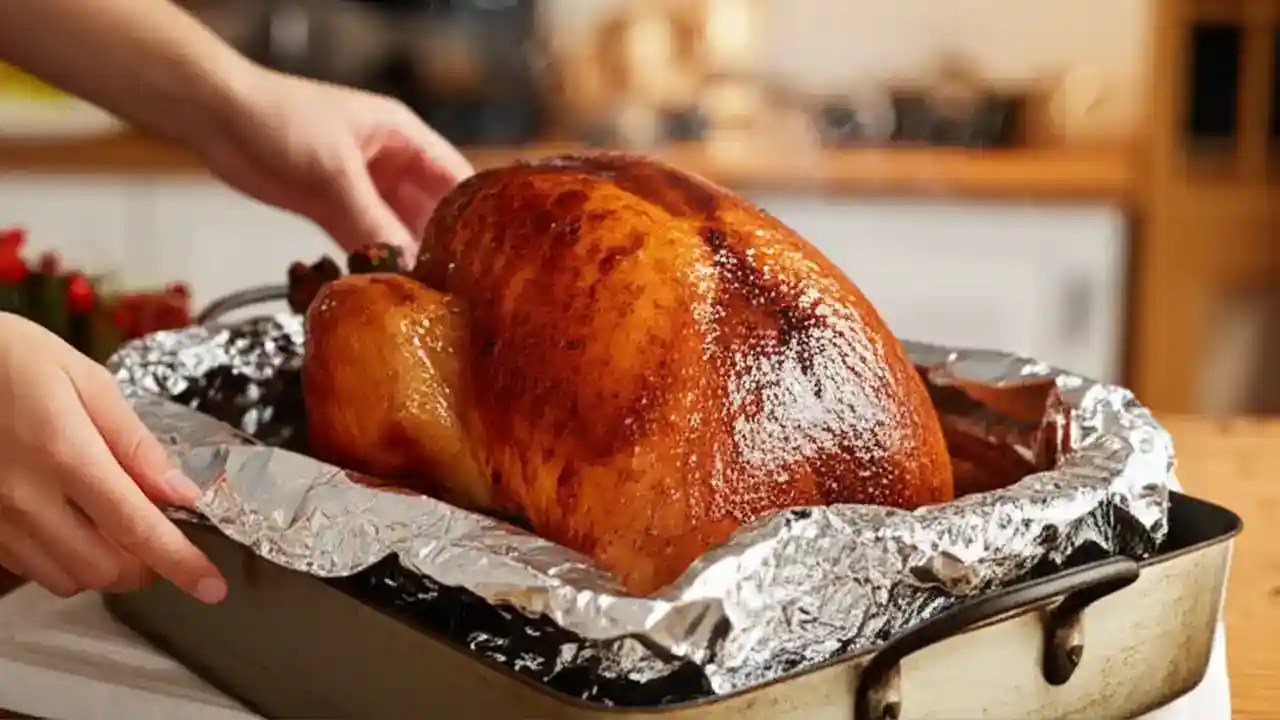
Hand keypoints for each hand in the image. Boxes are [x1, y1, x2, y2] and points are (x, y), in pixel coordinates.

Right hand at [0, 313, 225, 601]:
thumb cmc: (14, 360)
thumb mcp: (88, 381)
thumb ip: (137, 443)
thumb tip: (182, 493)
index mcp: (65, 454)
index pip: (137, 528)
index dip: (181, 563)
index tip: (212, 586)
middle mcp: (26, 498)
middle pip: (104, 570)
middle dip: (146, 565)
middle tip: (160, 534)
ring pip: (67, 579)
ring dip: (105, 565)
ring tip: (113, 523)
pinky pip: (33, 567)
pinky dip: (65, 558)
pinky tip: (71, 520)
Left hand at [196, 69, 473, 263]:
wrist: (215, 116)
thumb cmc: (278, 121)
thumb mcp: (334, 175)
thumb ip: (372, 223)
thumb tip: (405, 268)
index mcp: (403, 137)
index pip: (455, 177)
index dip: (471, 215)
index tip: (483, 258)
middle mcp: (390, 163)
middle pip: (429, 210)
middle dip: (437, 245)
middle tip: (450, 289)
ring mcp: (361, 187)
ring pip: (394, 230)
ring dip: (401, 258)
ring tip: (419, 296)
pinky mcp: (331, 207)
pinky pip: (361, 240)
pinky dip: (368, 262)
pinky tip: (379, 288)